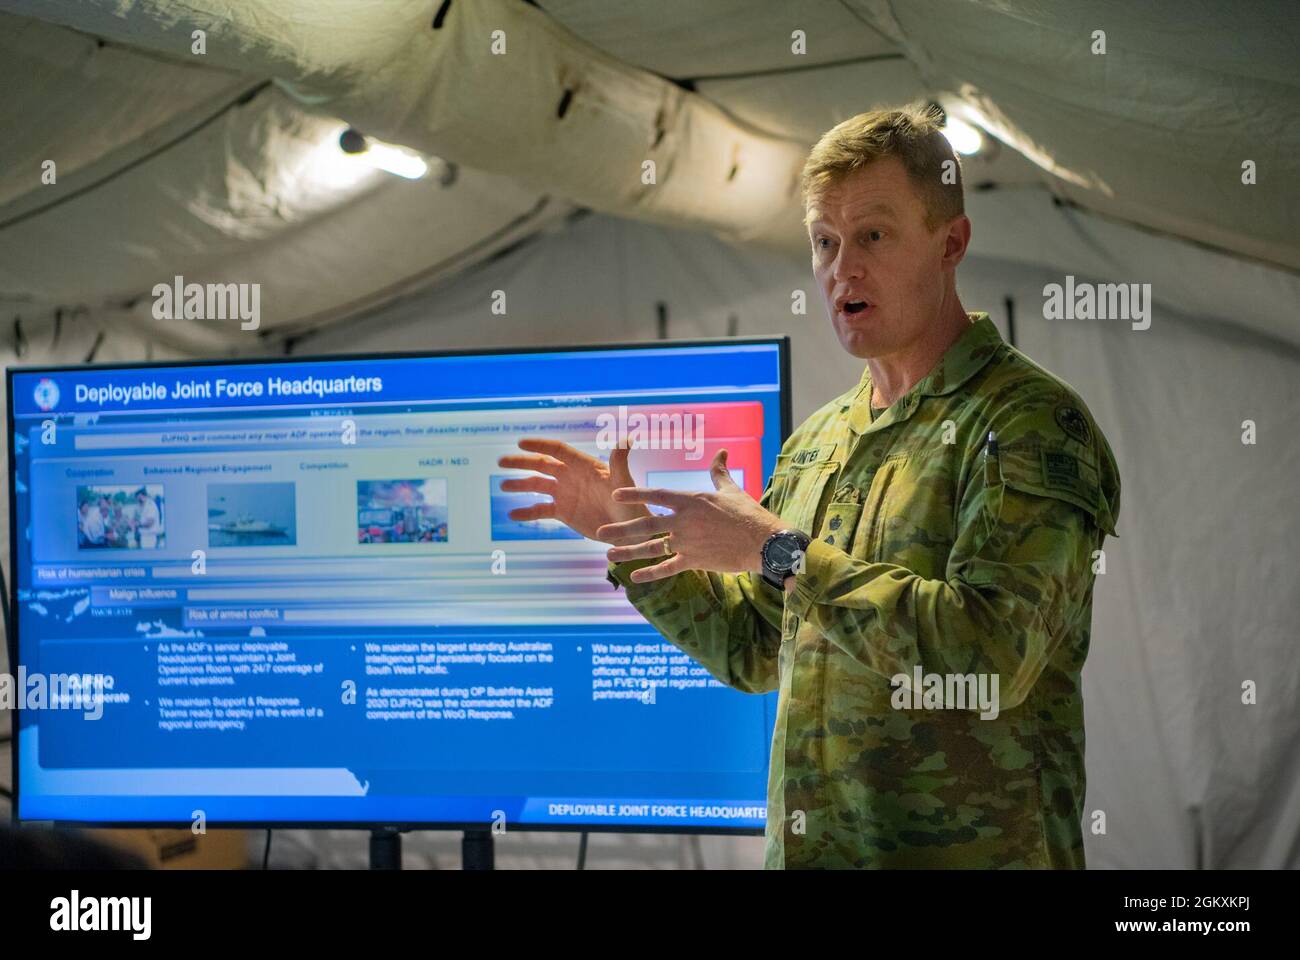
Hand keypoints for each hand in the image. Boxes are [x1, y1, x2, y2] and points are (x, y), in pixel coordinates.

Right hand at [497, 438, 650, 540]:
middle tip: (502, 461)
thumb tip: (627, 437)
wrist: (629, 530)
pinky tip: (512, 515)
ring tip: (503, 485)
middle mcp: (571, 477)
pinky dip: (526, 512)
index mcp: (584, 465)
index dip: (540, 446)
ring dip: (520, 485)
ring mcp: (565, 494)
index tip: (521, 443)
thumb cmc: (630, 503)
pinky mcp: (563, 512)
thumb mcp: (624, 482)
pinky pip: (540, 510)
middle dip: (522, 462)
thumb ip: (619, 461)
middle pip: (542, 465)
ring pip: (537, 485)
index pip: (558, 450)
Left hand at [598, 449, 786, 582]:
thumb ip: (719, 472)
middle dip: (621, 528)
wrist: (763, 542)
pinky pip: (667, 568)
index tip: (616, 493)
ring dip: (628, 552)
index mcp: (690, 500)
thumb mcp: (730, 490)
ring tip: (609, 555)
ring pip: (650, 548)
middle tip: (600, 532)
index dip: (635, 494)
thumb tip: (721, 452)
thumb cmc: (748, 513)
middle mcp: (683, 521)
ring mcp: (687, 542)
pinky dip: (650, 573)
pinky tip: (634, 577)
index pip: (656, 495)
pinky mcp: (694, 561)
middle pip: (645, 524)